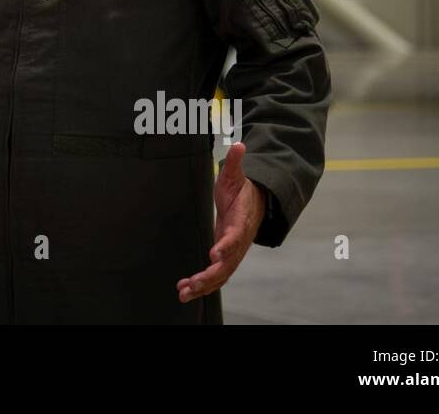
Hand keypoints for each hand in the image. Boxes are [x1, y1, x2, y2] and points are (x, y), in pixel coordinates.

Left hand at [176, 141, 263, 303]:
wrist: (254, 205)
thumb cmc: (241, 190)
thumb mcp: (236, 175)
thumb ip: (235, 163)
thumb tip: (239, 144)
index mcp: (242, 221)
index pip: (236, 235)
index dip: (227, 245)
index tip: (215, 253)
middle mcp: (239, 242)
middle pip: (228, 263)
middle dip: (211, 275)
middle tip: (193, 283)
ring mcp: (233, 252)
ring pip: (221, 275)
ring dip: (203, 285)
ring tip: (184, 293)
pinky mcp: (225, 258)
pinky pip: (215, 276)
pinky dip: (201, 285)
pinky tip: (184, 290)